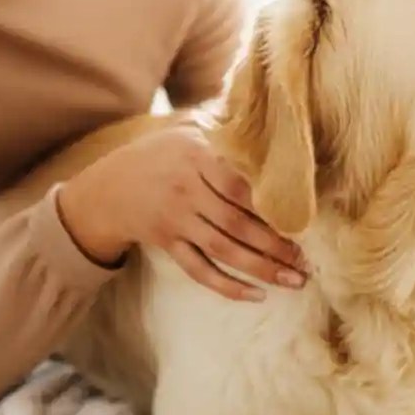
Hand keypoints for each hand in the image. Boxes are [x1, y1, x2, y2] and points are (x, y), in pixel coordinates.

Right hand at [58, 121, 306, 301]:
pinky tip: (256, 295)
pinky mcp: (167, 243)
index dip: (271, 203)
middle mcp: (185, 188)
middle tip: (306, 259)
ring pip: (223, 250)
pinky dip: (227, 286)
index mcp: (196, 154)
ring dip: (262, 268)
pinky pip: (199, 270)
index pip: (239, 182)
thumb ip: (225, 125)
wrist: (108, 186)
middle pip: (237, 222)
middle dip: (276, 244)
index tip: (303, 217)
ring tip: (294, 279)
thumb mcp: (187, 129)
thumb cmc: (162, 154)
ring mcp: (175, 219)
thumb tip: (273, 119)